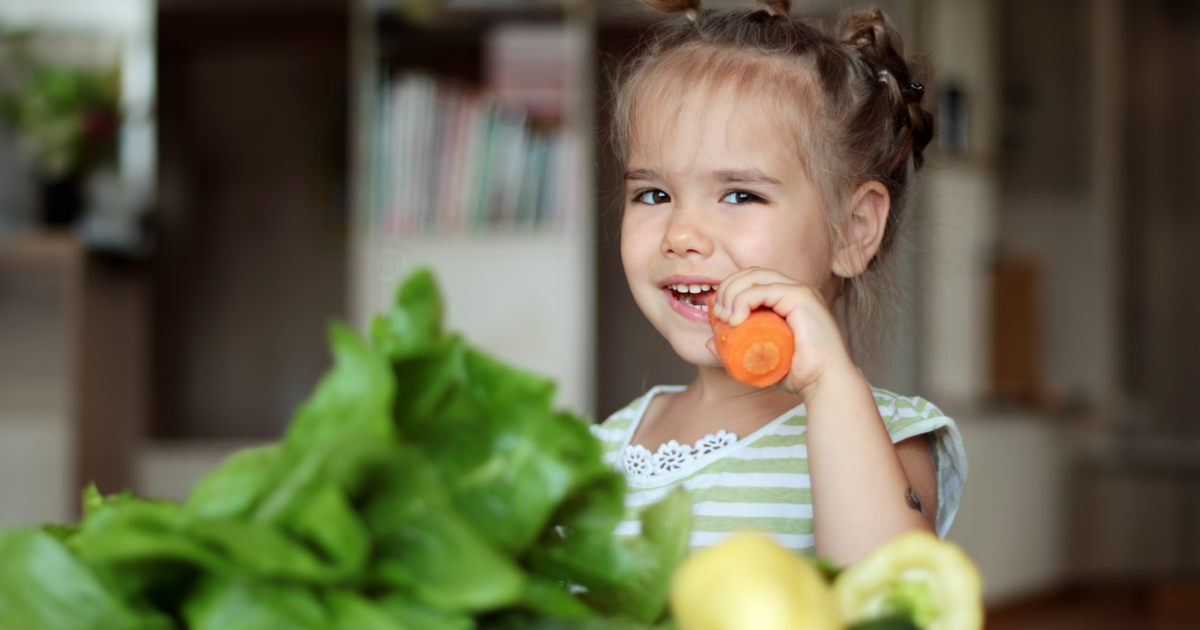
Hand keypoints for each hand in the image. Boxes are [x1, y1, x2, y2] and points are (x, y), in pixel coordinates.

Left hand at [707, 268, 856, 396]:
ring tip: (725, 318)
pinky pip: (763, 290)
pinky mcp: (801, 297)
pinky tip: (735, 319)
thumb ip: (735, 351)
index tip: (717, 315)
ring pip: (755, 277)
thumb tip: (710, 341)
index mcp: (786, 298)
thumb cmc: (798, 374)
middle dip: (727, 289)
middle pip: (750, 273)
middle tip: (718, 315)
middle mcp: (794, 289)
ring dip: (732, 294)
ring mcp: (799, 291)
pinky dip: (743, 300)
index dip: (729, 290)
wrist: (824, 383)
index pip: (751, 279)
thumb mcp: (759, 360)